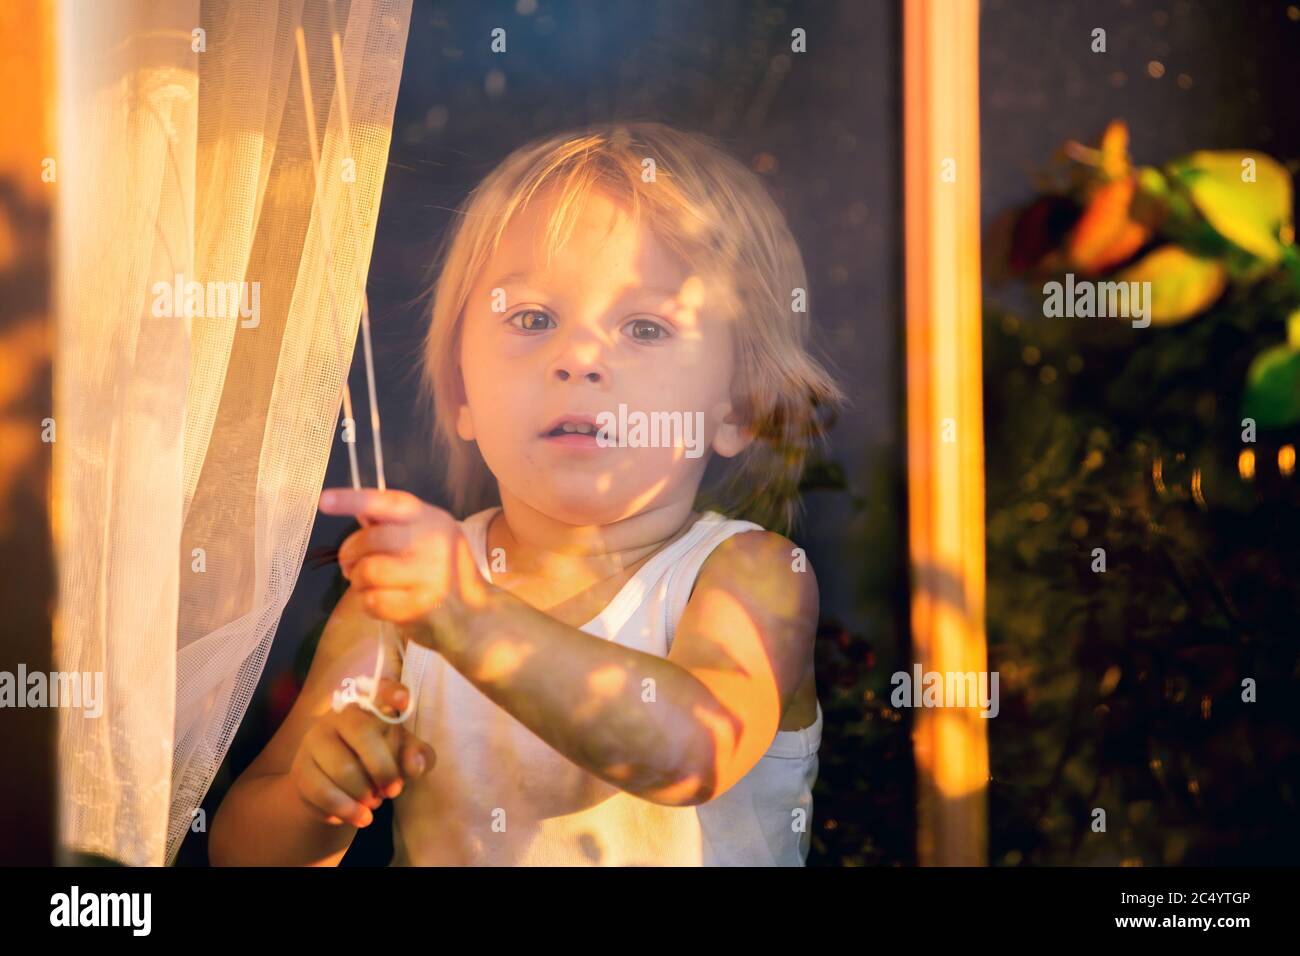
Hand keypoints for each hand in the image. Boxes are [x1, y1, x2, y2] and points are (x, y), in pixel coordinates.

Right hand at [288, 678, 435, 827]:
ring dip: (365, 794)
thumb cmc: (377, 764)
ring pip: (344, 769)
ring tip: (374, 803)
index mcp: (369, 707)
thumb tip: (414, 765)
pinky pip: (324, 793)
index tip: (404, 701)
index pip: (380, 690)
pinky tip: (358, 816)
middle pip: (363, 733)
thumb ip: (417, 757)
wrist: (334, 791)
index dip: (391, 692)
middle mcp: (339, 717)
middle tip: (394, 791)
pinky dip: (347, 810)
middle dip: (383, 768)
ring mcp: (315, 741)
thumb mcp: (402, 758)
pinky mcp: (301, 770)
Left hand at [319, 488, 489, 639]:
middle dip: (349, 554)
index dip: (354, 499)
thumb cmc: (444, 574)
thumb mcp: (430, 539)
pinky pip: (372, 601)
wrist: (476, 618)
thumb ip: (397, 527)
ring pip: (367, 572)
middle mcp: (434, 542)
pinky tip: (385, 604)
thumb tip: (358, 516)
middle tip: (351, 565)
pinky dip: (370, 605)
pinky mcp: (420, 606)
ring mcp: (430, 575)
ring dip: (360, 582)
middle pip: (369, 539)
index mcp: (433, 520)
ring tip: (372, 586)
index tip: (324, 500)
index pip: (388, 503)